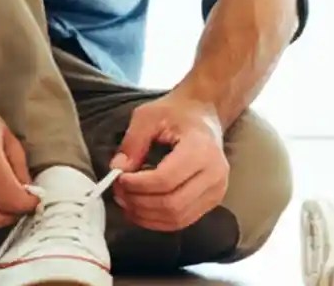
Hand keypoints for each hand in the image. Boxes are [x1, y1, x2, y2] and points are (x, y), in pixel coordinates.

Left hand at [108, 93, 228, 231]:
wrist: (204, 112)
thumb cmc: (177, 112)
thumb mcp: (148, 116)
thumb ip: (132, 143)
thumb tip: (117, 170)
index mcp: (201, 149)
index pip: (166, 180)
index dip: (138, 185)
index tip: (119, 178)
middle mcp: (215, 173)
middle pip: (172, 204)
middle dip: (139, 203)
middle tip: (118, 193)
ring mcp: (217, 190)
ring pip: (177, 219)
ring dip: (146, 216)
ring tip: (127, 202)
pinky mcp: (213, 200)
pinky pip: (182, 221)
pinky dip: (158, 220)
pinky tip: (141, 209)